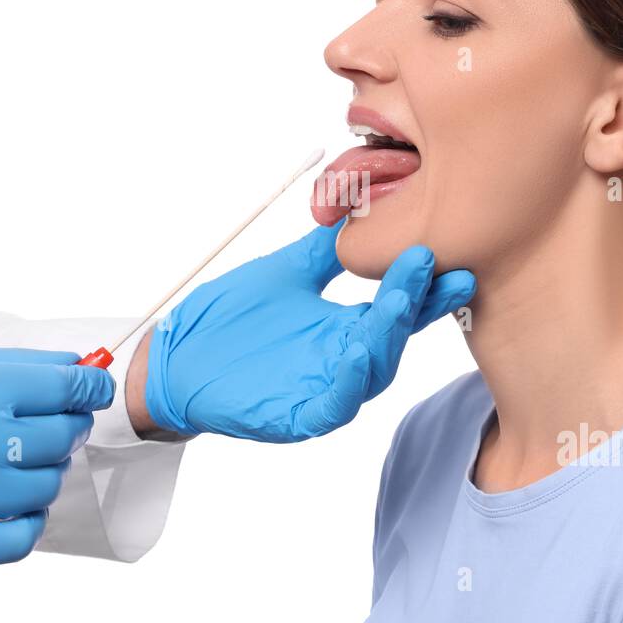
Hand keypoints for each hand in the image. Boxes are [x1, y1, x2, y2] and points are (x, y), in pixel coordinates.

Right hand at [0, 341, 112, 568]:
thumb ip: (14, 361)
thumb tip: (77, 364)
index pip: (64, 387)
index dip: (91, 387)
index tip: (95, 389)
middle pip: (63, 437)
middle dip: (69, 427)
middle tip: (54, 425)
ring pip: (47, 487)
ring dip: (45, 473)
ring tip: (18, 463)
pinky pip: (22, 540)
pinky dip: (28, 523)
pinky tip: (11, 505)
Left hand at [142, 221, 475, 441]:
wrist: (175, 358)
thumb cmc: (229, 319)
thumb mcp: (285, 272)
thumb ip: (326, 249)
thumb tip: (361, 206)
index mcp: (347, 329)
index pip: (398, 309)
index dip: (427, 288)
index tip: (448, 258)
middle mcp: (343, 361)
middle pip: (393, 337)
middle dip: (414, 303)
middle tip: (424, 265)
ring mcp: (322, 391)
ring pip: (371, 372)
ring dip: (388, 337)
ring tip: (398, 301)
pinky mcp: (296, 417)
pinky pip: (332, 406)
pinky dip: (349, 383)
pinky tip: (356, 352)